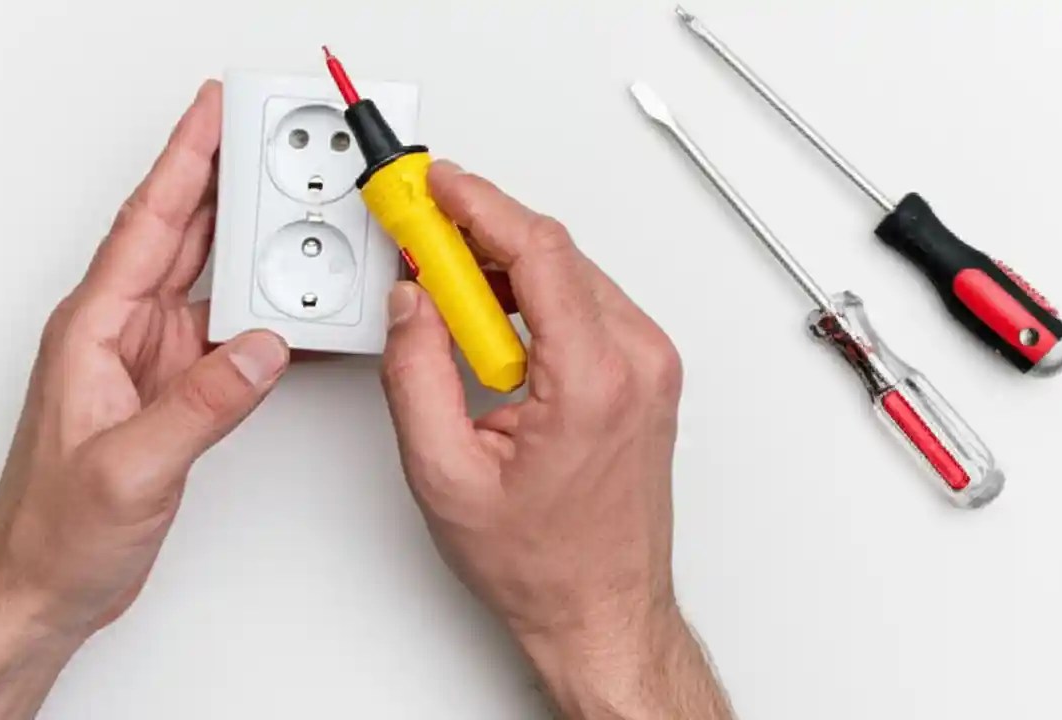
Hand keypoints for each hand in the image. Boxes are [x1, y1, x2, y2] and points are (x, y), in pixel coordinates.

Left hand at [0, 81, 289, 718]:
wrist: (44, 585)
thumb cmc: (56, 530)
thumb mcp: (129, 468)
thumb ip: (202, 405)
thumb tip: (262, 347)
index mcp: (95, 330)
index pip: (148, 226)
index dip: (183, 162)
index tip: (213, 115)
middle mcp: (119, 334)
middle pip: (177, 233)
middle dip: (220, 175)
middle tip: (264, 133)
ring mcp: (146, 360)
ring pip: (202, 276)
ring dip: (242, 234)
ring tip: (287, 193)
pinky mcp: (170, 391)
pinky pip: (223, 329)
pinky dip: (258, 305)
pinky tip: (287, 295)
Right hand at [380, 161, 730, 718]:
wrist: (601, 609)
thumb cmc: (544, 562)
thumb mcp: (446, 474)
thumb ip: (416, 374)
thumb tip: (411, 303)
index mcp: (596, 380)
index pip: (538, 250)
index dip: (478, 204)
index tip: (434, 186)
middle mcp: (638, 362)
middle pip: (553, 253)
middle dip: (479, 231)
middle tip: (419, 232)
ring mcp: (650, 366)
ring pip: (569, 274)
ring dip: (503, 266)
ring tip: (442, 285)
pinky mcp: (644, 374)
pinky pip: (585, 305)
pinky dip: (532, 296)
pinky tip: (488, 315)